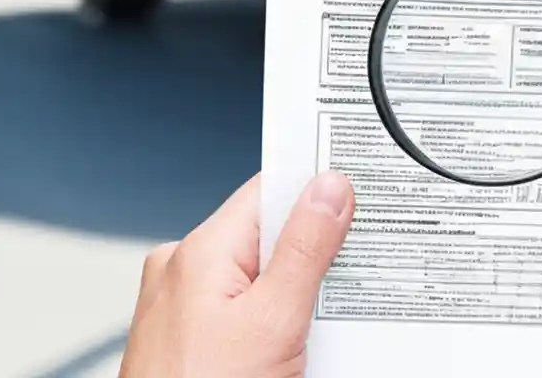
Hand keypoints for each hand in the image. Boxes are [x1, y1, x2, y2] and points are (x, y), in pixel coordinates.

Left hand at [120, 171, 354, 377]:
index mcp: (199, 251)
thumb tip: (329, 188)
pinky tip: (295, 352)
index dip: (317, 188)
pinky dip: (275, 324)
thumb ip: (306, 249)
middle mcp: (183, 270)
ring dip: (298, 298)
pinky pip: (243, 312)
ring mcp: (182, 308)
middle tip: (350, 280)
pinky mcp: (189, 341)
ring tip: (316, 333)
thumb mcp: (273, 321)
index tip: (359, 194)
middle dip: (315, 255)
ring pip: (261, 279)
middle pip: (269, 236)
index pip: (269, 189)